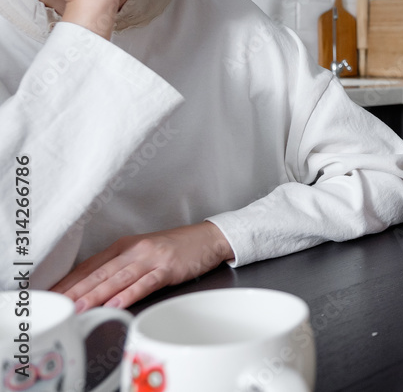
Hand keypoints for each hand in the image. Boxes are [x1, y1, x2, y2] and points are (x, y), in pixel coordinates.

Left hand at [51, 222, 233, 309]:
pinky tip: (116, 303)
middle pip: (99, 272)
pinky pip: (146, 283)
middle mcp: (134, 250)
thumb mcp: (143, 251)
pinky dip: (130, 293)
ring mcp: (151, 258)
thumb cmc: (175, 248)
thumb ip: (119, 266)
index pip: (89, 265)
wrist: (208, 238)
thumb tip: (92, 286)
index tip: (51, 295)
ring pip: (118, 278)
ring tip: (78, 307)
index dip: (69, 280)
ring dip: (96, 294)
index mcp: (124, 246)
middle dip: (76, 290)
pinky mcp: (168, 268)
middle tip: (57, 305)